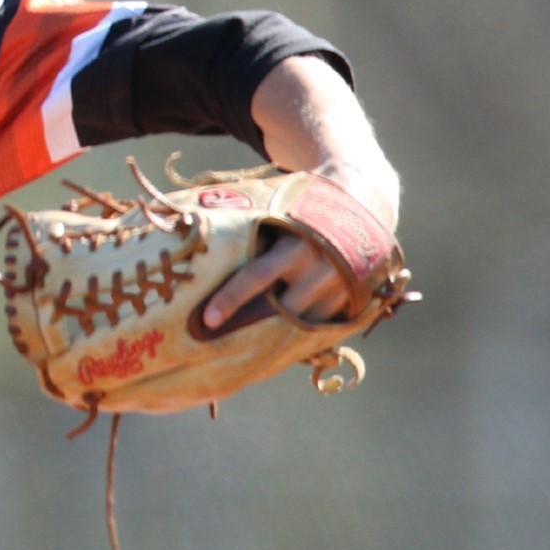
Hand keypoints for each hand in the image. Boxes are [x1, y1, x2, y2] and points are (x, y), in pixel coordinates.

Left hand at [200, 160, 398, 330]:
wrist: (360, 202)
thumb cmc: (302, 206)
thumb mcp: (279, 210)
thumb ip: (249, 229)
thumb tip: (189, 227)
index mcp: (295, 246)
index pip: (257, 277)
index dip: (230, 298)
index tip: (208, 319)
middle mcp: (318, 271)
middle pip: (277, 311)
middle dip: (249, 327)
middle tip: (217, 342)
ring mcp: (337, 290)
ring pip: (298, 325)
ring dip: (271, 334)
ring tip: (242, 347)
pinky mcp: (351, 303)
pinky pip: (317, 328)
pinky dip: (295, 334)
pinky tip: (274, 341)